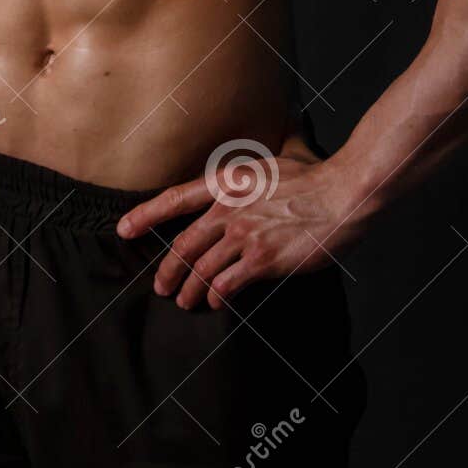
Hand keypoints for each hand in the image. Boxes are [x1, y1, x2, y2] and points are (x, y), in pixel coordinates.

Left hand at [116, 152, 369, 310]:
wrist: (343, 194)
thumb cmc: (315, 180)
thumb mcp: (272, 164)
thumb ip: (253, 178)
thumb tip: (244, 179)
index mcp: (228, 182)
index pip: (175, 199)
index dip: (145, 215)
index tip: (124, 229)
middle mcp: (229, 208)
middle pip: (183, 245)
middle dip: (167, 270)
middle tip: (160, 287)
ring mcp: (244, 234)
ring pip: (201, 270)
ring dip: (189, 291)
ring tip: (185, 303)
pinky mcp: (261, 259)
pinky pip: (227, 285)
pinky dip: (217, 298)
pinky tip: (217, 303)